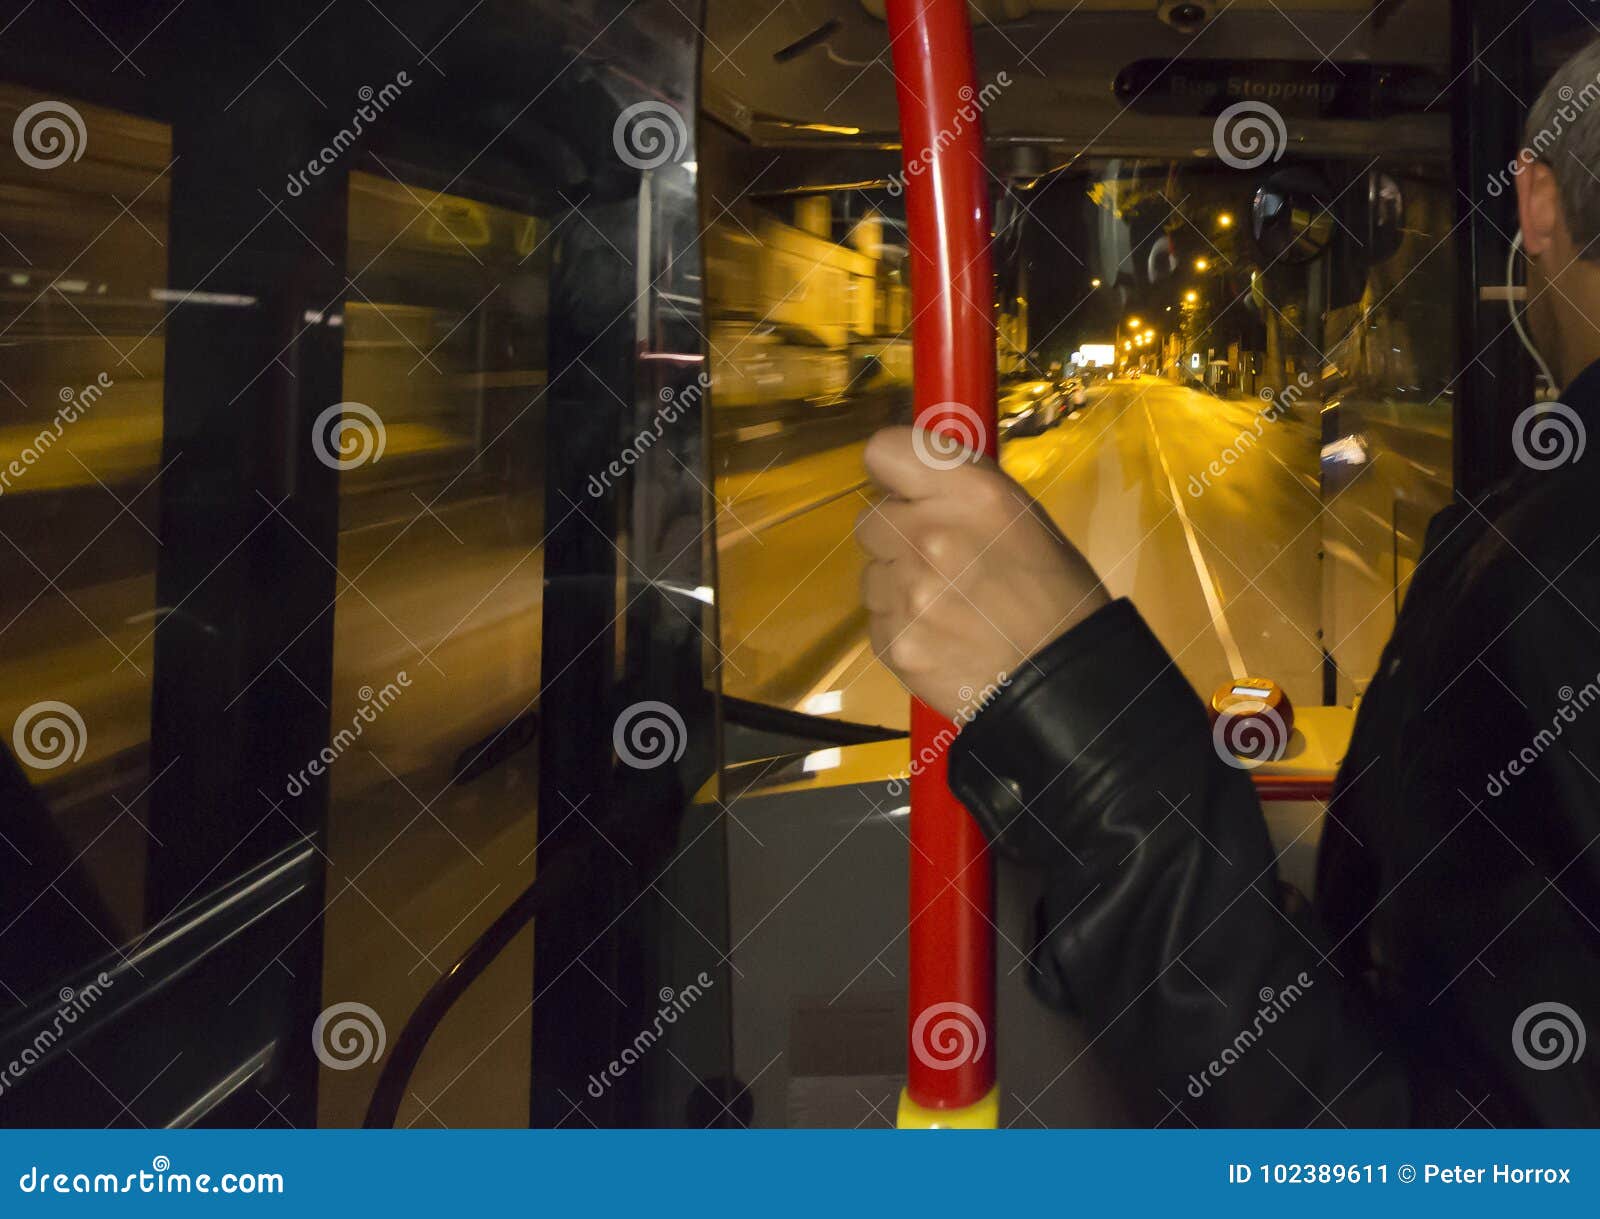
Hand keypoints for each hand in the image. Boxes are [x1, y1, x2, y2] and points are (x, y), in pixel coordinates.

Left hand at [855, 426, 1109, 719]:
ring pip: (871, 571)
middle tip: (940, 561)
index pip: (883, 451)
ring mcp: (906, 592)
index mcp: (971, 492)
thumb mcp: (1022, 516)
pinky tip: (942, 637)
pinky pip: (877, 619)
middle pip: (870, 518)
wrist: (1064, 683)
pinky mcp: (893, 641)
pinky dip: (902, 626)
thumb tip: (910, 483)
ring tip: (948, 606)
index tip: (904, 490)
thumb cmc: (1055, 593)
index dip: (891, 472)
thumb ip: (960, 491)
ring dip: (898, 583)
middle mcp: (929, 534)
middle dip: (897, 535)